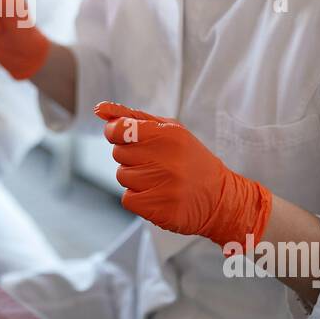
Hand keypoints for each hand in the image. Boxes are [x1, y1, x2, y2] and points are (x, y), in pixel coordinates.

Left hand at [96, 101, 271, 251]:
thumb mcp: (170, 130)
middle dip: (131, 157)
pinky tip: (158, 194)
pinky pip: (127, 199)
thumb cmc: (190, 160)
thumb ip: (133, 118)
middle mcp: (167, 159)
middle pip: (118, 153)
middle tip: (155, 162)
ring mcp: (163, 186)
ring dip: (135, 179)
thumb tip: (99, 110)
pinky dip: (138, 198)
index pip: (120, 129)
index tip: (124, 137)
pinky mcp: (159, 209)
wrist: (220, 198)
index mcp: (168, 135)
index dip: (116, 133)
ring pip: (122, 176)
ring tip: (159, 179)